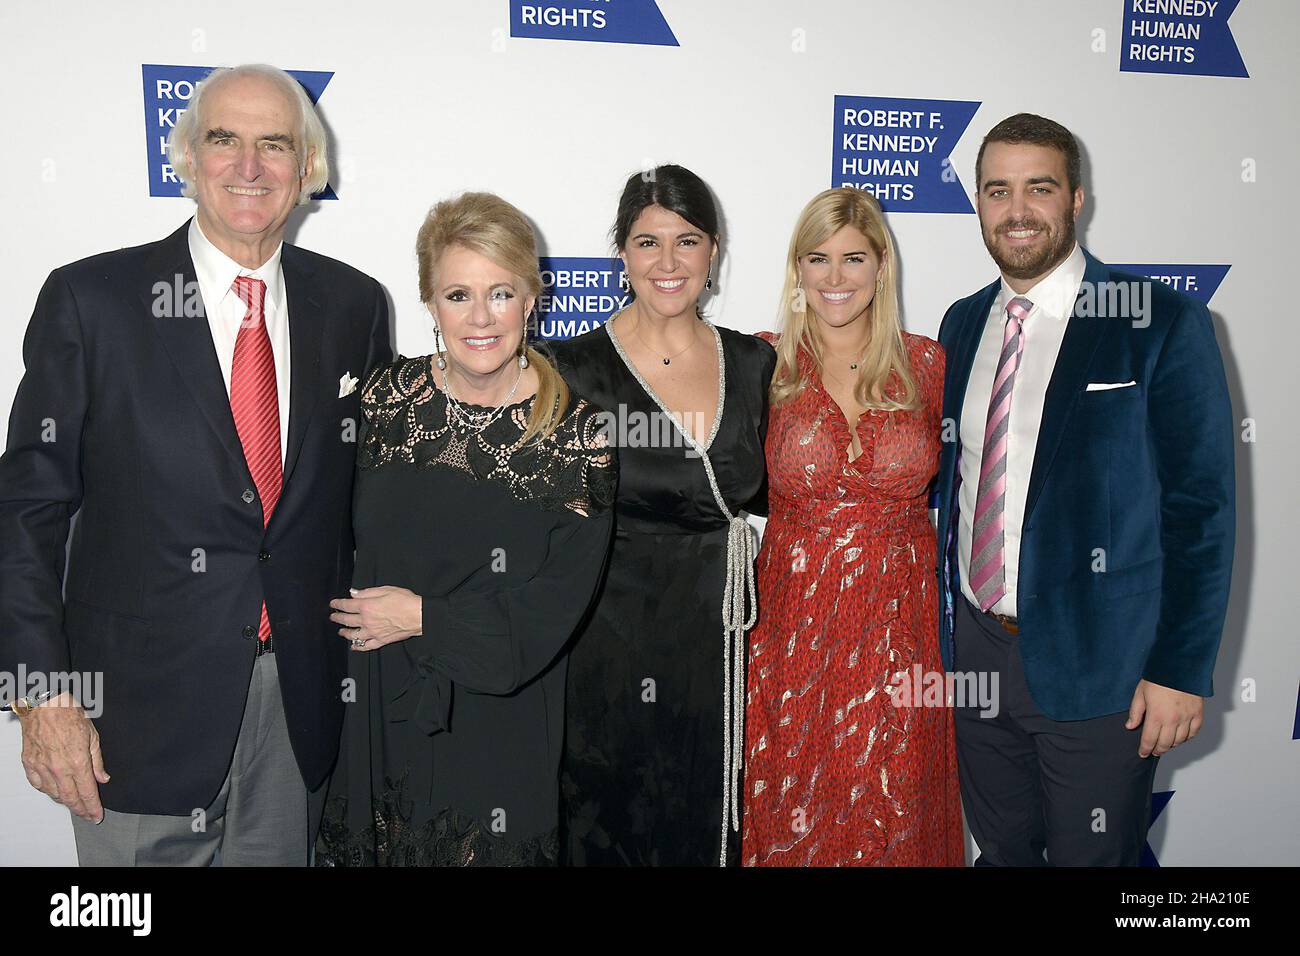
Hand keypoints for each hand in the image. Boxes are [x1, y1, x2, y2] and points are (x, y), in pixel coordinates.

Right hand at [19, 692, 108, 821]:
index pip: (87, 793)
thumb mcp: (93, 736)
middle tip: (87, 815)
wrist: (45, 704)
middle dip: (80, 810)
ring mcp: (41, 767)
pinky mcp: (29, 763)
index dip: (93, 808)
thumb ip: (97, 761)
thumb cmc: (69, 714)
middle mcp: (58, 768)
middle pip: (70, 799)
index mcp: (77, 761)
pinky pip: (38, 785)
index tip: (96, 816)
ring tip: (74, 803)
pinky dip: (48, 790)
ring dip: (65, 801)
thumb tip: (102, 778)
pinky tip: (55, 790)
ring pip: (53, 794)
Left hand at [330, 586, 422, 651]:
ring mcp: (373, 632)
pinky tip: (354, 647)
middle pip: (347, 620)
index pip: (346, 605)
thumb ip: (367, 592)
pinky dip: (358, 647)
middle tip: (333, 616)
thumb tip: (354, 593)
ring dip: (345, 633)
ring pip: (353, 635)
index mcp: (366, 606)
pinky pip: (366, 646)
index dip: (337, 604)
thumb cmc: (405, 601)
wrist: (419, 615)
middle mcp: (367, 621)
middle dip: (338, 618)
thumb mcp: (385, 589)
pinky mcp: (381, 640)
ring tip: (341, 631)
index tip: (333, 603)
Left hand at [1126, 679, 1203, 757]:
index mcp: (1156, 716)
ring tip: (1166, 744)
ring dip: (1172, 745)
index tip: (1143, 753)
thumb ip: (1135, 712)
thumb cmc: (1159, 678)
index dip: (1145, 749)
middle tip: (1154, 751)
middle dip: (1158, 750)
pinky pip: (1194, 732)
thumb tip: (1130, 726)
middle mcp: (1172, 720)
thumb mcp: (1140, 693)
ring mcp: (1186, 718)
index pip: (1149, 740)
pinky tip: (1181, 737)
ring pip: (1180, 740)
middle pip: (1165, 744)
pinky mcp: (1197, 714)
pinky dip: (1187, 738)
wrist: (1180, 667)